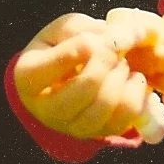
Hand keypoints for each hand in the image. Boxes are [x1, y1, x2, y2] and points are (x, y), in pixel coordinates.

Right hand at [13, 13, 160, 140]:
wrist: (63, 79)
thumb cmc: (60, 49)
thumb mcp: (62, 29)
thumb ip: (83, 30)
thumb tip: (112, 42)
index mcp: (28, 76)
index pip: (62, 59)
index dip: (88, 44)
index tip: (98, 38)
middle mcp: (45, 109)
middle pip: (87, 86)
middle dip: (107, 61)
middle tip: (112, 50)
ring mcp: (71, 127)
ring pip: (106, 105)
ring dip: (122, 76)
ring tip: (120, 63)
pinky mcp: (96, 134)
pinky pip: (125, 118)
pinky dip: (136, 93)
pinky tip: (131, 78)